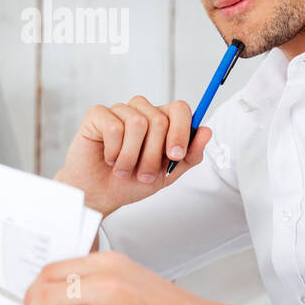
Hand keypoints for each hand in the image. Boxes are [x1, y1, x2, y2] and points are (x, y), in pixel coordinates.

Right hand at [53, 96, 211, 215]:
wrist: (100, 195)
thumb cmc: (131, 182)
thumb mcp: (167, 174)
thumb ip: (190, 155)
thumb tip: (206, 131)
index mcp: (161, 121)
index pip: (180, 109)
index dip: (180, 131)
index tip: (175, 155)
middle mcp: (142, 111)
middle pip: (159, 120)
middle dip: (152, 155)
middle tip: (142, 174)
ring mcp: (120, 110)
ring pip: (137, 123)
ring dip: (131, 156)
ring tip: (123, 169)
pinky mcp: (98, 114)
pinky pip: (114, 127)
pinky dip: (114, 151)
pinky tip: (109, 159)